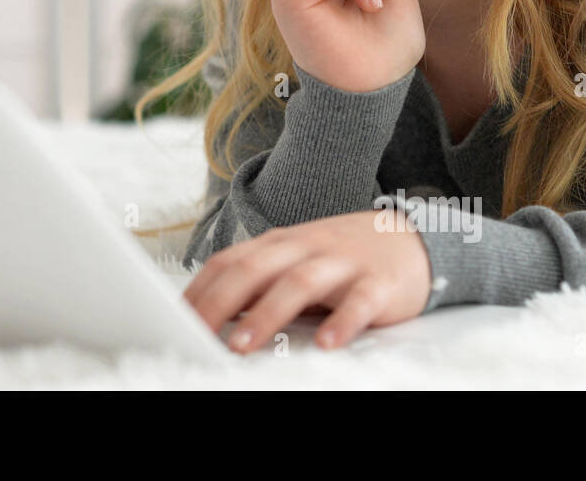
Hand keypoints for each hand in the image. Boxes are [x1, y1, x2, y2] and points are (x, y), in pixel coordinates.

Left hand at [182, 209, 431, 353]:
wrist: (411, 239)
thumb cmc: (339, 259)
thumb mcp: (293, 264)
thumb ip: (255, 284)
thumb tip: (206, 316)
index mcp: (278, 244)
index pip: (228, 261)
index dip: (199, 290)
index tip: (173, 320)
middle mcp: (304, 247)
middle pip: (254, 268)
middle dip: (220, 302)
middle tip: (196, 334)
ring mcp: (342, 262)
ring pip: (299, 282)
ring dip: (267, 314)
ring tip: (243, 346)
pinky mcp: (379, 283)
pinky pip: (359, 302)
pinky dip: (342, 322)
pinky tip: (327, 345)